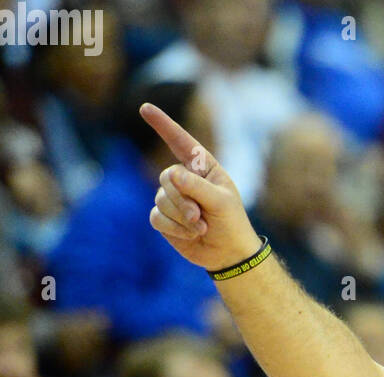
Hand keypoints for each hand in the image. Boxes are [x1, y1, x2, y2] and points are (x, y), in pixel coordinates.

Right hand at [139, 103, 262, 272]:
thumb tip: (172, 174)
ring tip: (202, 227)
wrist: (229, 254)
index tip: (145, 108)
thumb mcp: (221, 202)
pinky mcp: (164, 217)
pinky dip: (174, 228)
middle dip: (183, 200)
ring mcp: (172, 198)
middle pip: (167, 178)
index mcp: (202, 168)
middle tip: (201, 216)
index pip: (180, 141)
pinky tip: (191, 235)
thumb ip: (197, 187)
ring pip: (161, 199)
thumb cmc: (231, 223)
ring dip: (182, 217)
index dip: (163, 124)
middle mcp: (184, 178)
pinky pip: (156, 217)